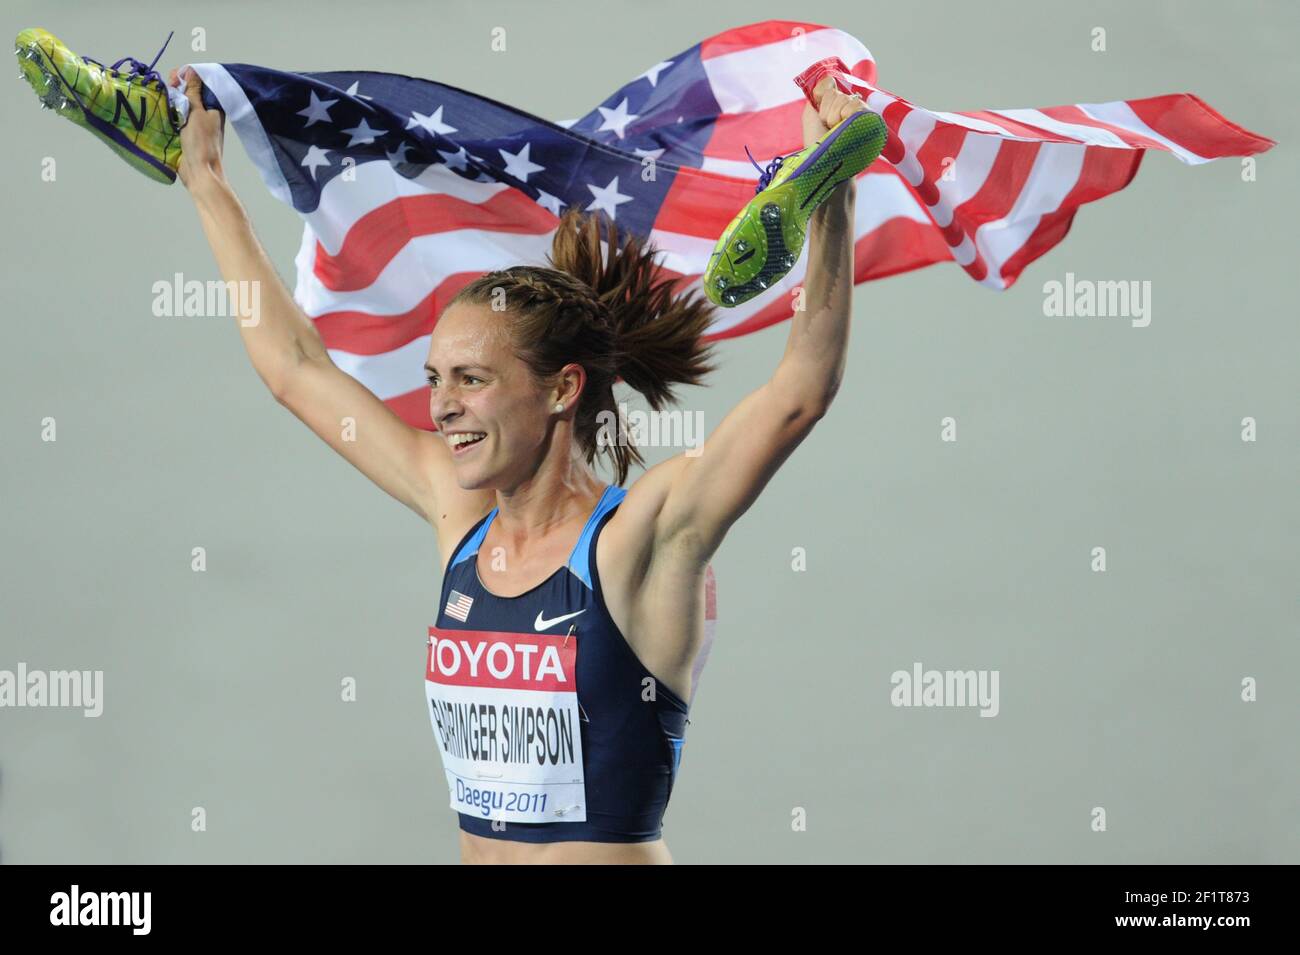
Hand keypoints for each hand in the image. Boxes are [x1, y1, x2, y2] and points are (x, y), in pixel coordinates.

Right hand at [168, 67, 226, 191]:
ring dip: (171, 99)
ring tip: (162, 95)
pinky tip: (159, 106)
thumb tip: (192, 71)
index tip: (175, 78)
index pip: (200, 84)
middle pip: (189, 93)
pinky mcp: (185, 132)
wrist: (200, 171)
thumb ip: (193, 92)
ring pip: (181, 104)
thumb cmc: (202, 143)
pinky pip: (175, 116)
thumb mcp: (197, 113)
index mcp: (214, 107)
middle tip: (168, 87)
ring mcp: (195, 123)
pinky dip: (168, 111)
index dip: (187, 77)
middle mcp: (206, 114)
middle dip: (177, 87)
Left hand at [801, 75, 867, 147]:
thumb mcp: (811, 115)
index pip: (830, 84)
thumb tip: (829, 80)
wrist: (824, 162)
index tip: (821, 116)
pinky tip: (846, 128)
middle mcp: (849, 105)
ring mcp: (860, 112)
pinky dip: (846, 116)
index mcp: (836, 103)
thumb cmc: (817, 143)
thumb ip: (818, 96)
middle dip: (826, 111)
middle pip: (835, 92)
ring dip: (834, 116)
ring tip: (836, 130)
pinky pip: (856, 104)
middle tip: (828, 127)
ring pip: (844, 98)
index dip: (823, 98)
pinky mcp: (869, 119)